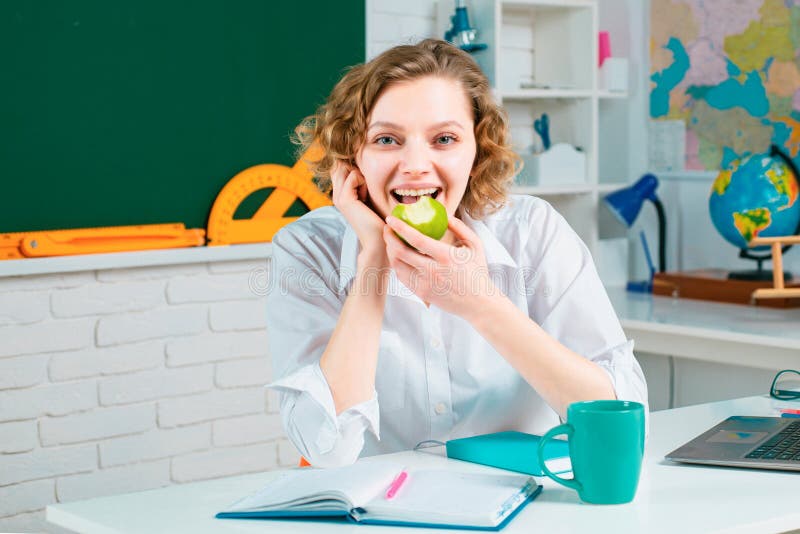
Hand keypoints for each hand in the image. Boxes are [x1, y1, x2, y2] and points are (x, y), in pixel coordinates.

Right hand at [330, 161, 385, 253]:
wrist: (378, 239)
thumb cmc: (378, 218)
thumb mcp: (368, 195)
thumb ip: (360, 182)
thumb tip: (360, 165)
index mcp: (340, 194)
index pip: (338, 167)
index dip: (352, 168)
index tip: (363, 185)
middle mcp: (336, 194)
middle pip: (339, 165)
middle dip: (355, 170)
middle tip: (364, 190)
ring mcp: (338, 197)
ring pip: (345, 168)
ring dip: (360, 176)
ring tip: (364, 195)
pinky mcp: (344, 199)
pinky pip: (353, 176)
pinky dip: (363, 183)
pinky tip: (365, 198)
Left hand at [383, 214, 498, 317]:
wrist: (477, 303)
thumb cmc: (477, 272)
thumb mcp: (474, 245)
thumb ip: (459, 227)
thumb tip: (444, 214)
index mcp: (446, 257)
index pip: (416, 239)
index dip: (400, 227)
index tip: (391, 218)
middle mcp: (433, 272)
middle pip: (400, 252)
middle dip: (389, 237)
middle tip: (388, 227)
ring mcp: (424, 284)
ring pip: (397, 265)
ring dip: (390, 250)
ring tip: (391, 239)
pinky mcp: (420, 293)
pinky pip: (401, 276)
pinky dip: (396, 263)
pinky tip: (397, 255)